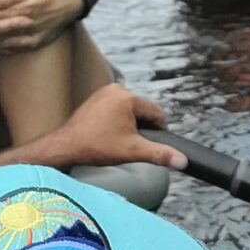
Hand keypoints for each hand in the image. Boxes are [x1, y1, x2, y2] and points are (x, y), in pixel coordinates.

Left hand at [52, 84, 185, 172]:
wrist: (66, 146)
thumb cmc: (97, 147)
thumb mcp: (133, 151)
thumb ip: (160, 154)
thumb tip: (183, 160)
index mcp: (128, 98)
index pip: (155, 112)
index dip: (157, 129)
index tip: (149, 143)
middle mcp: (116, 89)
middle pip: (141, 109)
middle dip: (140, 126)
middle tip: (129, 143)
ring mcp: (104, 92)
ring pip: (128, 109)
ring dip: (128, 123)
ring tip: (116, 139)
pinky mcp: (95, 97)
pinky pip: (115, 107)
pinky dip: (116, 119)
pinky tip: (108, 133)